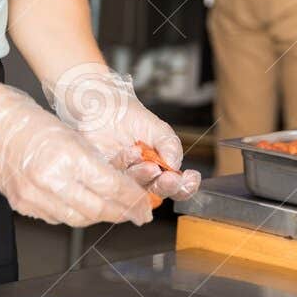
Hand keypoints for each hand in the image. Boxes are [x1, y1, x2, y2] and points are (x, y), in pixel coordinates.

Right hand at [0, 80, 152, 227]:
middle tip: (136, 214)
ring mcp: (33, 196)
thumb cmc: (32, 122)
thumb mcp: (74, 136)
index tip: (144, 206)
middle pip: (97, 209)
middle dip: (121, 213)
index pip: (111, 186)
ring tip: (114, 211)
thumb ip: (96, 163)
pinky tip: (84, 208)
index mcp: (67, 157)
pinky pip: (56, 217)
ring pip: (77, 219)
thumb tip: (120, 187)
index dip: (132, 199)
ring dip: (99, 217)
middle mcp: (49, 180)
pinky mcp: (22, 204)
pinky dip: (74, 214)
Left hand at [49, 64, 200, 199]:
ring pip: (137, 186)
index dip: (186, 186)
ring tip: (150, 165)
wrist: (105, 105)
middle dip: (167, 186)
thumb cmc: (131, 117)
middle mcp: (143, 177)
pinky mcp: (106, 172)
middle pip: (158, 191)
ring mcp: (124, 177)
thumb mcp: (158, 129)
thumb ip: (170, 145)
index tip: (191, 177)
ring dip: (146, 176)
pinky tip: (132, 152)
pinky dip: (127, 163)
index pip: (177, 187)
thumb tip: (175, 165)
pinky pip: (117, 174)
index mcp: (161, 170)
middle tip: (170, 178)